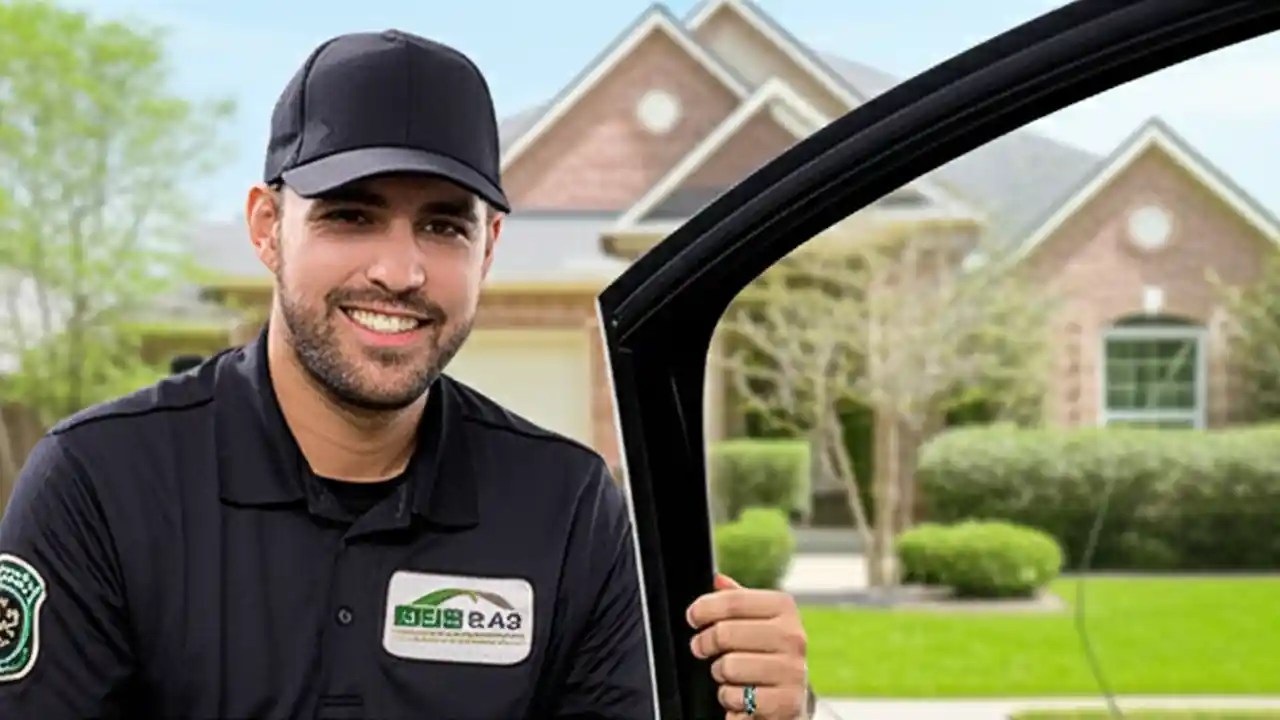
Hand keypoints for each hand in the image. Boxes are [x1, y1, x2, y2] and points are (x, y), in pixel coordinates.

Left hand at [686, 573, 809, 718]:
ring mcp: (792, 670)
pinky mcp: (786, 702)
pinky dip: (729, 698)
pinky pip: (736, 697)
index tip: (693, 617)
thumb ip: (738, 599)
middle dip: (705, 643)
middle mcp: (793, 636)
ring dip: (719, 673)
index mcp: (784, 608)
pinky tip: (739, 695)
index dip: (704, 608)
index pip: (733, 601)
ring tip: (728, 673)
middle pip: (725, 632)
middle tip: (701, 648)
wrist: (790, 695)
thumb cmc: (765, 651)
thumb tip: (718, 580)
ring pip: (728, 666)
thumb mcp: (757, 621)